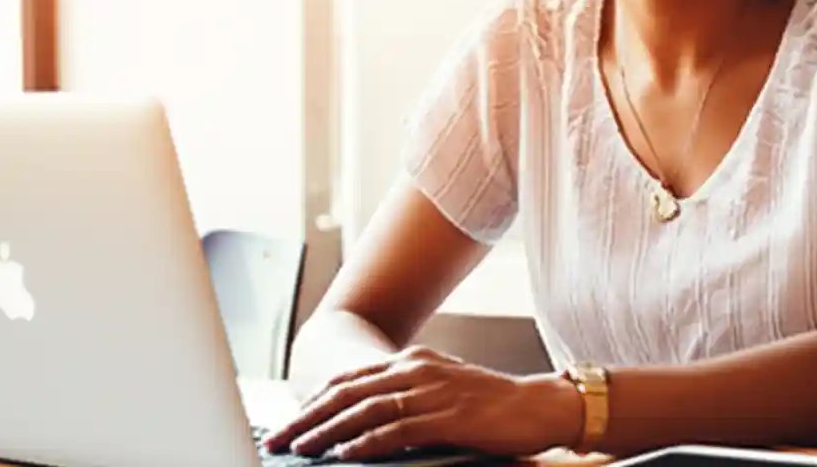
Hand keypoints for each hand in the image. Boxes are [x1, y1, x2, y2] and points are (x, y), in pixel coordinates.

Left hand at [262, 346, 582, 460]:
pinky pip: (396, 430)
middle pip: (347, 392)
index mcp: (412, 361)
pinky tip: (343, 456)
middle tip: (279, 437)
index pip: (350, 380)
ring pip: (365, 411)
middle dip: (308, 416)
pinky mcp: (447, 417)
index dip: (315, 401)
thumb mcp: (441, 390)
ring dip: (327, 431)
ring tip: (300, 448)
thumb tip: (364, 422)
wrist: (538, 406)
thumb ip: (406, 398)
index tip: (289, 421)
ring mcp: (431, 392)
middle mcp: (416, 370)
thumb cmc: (490, 404)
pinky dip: (365, 443)